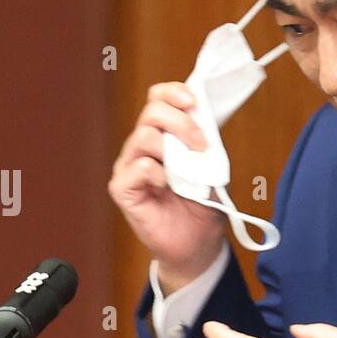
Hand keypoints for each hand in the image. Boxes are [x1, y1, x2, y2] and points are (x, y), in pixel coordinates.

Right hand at [107, 81, 225, 286]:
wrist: (198, 245)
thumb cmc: (201, 207)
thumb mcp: (212, 169)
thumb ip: (207, 143)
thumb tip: (208, 119)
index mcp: (163, 136)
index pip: (158, 99)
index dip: (173, 92)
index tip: (194, 101)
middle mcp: (142, 146)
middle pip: (151, 112)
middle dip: (180, 122)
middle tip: (201, 144)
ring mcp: (130, 167)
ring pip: (143, 136)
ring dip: (172, 149)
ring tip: (189, 171)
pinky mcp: (124, 189)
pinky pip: (136, 168)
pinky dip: (156, 172)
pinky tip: (167, 186)